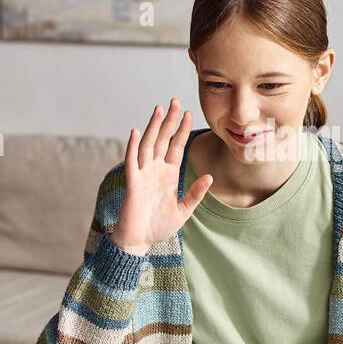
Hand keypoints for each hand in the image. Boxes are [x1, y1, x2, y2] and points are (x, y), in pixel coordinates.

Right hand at [109, 98, 212, 254]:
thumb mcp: (184, 210)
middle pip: (163, 140)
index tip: (188, 113)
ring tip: (159, 109)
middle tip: (174, 101)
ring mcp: (143, 175)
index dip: (181, 130)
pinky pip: (132, 162)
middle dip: (169, 121)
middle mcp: (155, 170)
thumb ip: (195, 194)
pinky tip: (137, 131)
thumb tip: (210, 177)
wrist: (140, 242)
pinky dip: (133, 146)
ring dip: (153, 127)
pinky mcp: (133, 183)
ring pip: (149, 145)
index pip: (176, 147)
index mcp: (168, 175)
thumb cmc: (159, 227)